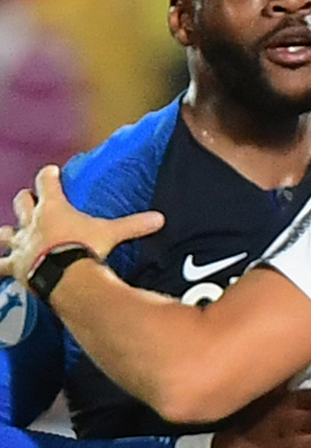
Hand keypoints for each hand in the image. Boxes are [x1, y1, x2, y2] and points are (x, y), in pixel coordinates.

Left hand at [0, 166, 163, 284]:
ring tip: (7, 234)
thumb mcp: (111, 233)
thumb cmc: (84, 249)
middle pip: (22, 202)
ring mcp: (20, 244)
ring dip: (6, 233)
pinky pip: (0, 265)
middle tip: (29, 199)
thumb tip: (159, 219)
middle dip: (25, 200)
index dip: (49, 175)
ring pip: (5, 233)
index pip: (47, 182)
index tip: (51, 171)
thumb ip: (133, 225)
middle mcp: (32, 223)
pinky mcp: (14, 266)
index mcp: (53, 208)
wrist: (65, 276)